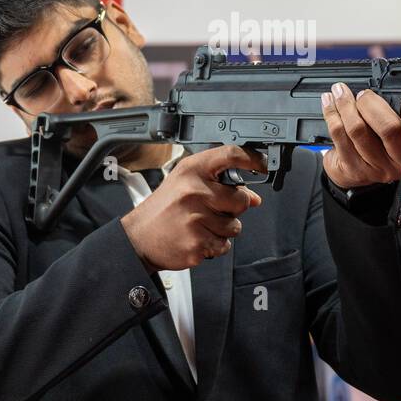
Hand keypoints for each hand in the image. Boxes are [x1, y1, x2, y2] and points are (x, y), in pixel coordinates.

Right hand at [120, 145, 266, 271]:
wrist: (138, 238)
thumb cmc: (164, 209)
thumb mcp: (185, 185)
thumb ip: (220, 185)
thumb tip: (253, 197)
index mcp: (191, 171)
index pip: (230, 155)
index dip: (252, 158)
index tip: (262, 165)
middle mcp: (194, 191)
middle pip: (241, 199)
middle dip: (234, 209)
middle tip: (212, 210)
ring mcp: (196, 218)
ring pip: (235, 227)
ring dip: (223, 230)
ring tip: (200, 225)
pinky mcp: (198, 243)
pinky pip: (224, 245)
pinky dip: (214, 245)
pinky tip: (196, 238)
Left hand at [320, 83, 400, 188]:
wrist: (357, 172)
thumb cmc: (385, 142)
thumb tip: (387, 82)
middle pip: (390, 130)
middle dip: (372, 104)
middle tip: (363, 94)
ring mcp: (379, 168)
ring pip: (359, 131)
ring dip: (346, 105)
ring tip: (340, 91)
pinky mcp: (354, 168)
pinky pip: (340, 136)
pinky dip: (332, 113)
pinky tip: (330, 102)